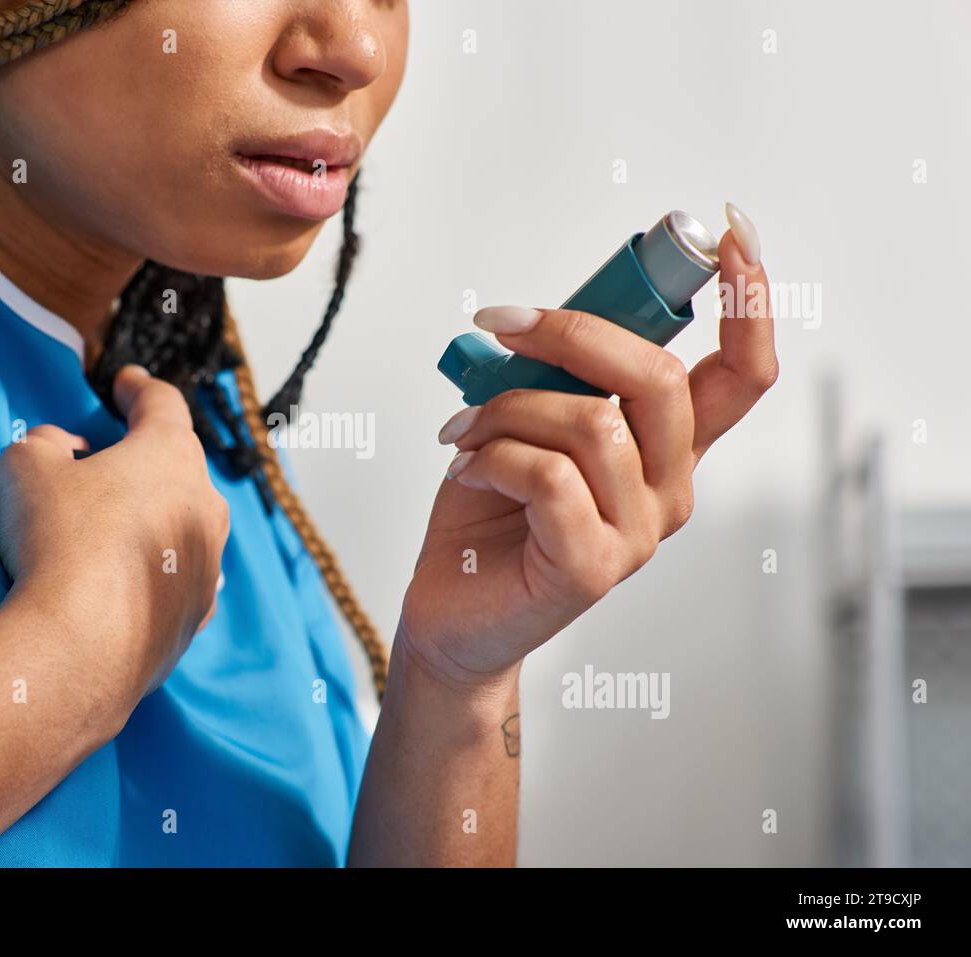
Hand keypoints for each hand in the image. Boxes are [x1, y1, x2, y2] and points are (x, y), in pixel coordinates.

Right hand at [0, 365, 229, 711]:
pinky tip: (135, 575)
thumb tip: (65, 447)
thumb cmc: (56, 540)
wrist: (80, 646)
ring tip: (120, 520)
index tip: (125, 383)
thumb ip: (45, 441)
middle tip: (111, 457)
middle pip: (179, 464)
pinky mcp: (198, 612)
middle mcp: (205, 503)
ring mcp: (210, 561)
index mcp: (171, 454)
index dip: (139, 389)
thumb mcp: (26, 466)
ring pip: (186, 521)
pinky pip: (180, 574)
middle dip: (147, 456)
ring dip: (157, 513)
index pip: (163, 404)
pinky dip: (158, 566)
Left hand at [399, 226, 777, 688]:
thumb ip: (560, 378)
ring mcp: (637, 534)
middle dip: (573, 332)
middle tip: (501, 325)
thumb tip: (548, 320)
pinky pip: (547, 476)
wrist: (452, 611)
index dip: (749, 302)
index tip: (734, 232)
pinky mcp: (591, 568)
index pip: (740, 374)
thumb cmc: (490, 515)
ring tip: (465, 430)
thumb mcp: (527, 422)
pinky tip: (468, 471)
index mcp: (664, 448)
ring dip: (507, 408)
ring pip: (590, 423)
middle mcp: (667, 488)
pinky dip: (491, 457)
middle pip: (660, 380)